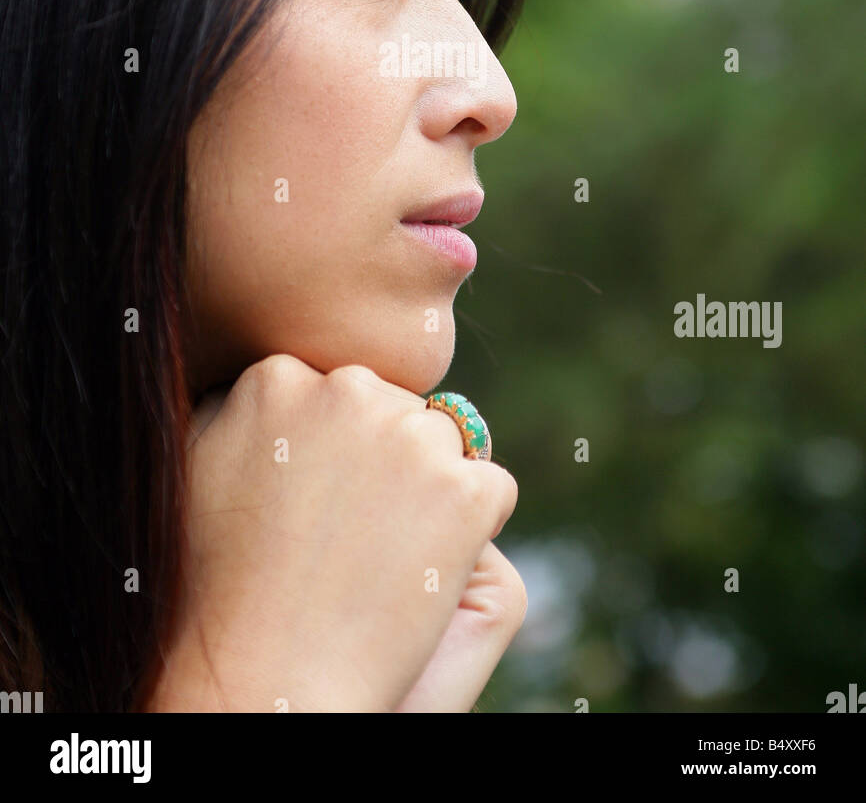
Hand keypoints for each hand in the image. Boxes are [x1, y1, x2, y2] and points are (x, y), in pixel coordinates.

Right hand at [144, 356, 520, 712]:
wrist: (259, 683)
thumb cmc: (213, 591)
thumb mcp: (197, 465)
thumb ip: (244, 408)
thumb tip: (282, 378)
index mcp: (278, 377)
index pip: (338, 390)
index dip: (337, 450)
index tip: (316, 503)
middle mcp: (348, 390)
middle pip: (393, 407)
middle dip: (386, 460)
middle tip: (352, 537)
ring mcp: (410, 439)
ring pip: (446, 441)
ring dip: (431, 488)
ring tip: (386, 559)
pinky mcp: (462, 491)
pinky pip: (491, 487)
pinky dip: (475, 527)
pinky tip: (429, 574)